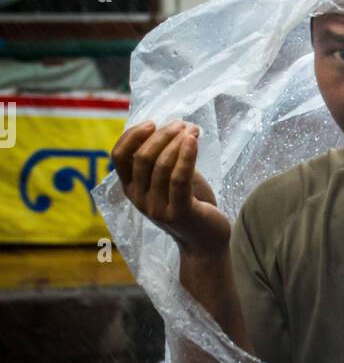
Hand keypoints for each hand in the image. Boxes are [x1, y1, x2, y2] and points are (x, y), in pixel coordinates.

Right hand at [111, 119, 230, 256]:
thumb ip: (160, 157)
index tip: (152, 123)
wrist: (206, 239)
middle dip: (163, 135)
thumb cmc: (190, 202)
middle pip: (142, 157)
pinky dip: (186, 155)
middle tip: (182, 124)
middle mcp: (139, 199)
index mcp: (131, 188)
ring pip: (162, 165)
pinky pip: (179, 178)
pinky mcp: (179, 214)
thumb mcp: (168, 177)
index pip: (119, 156)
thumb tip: (162, 126)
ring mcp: (157, 208)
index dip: (132, 135)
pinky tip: (194, 140)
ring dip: (178, 141)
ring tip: (194, 130)